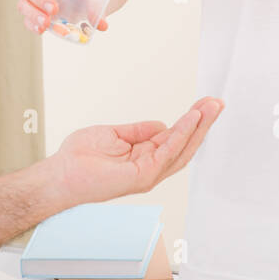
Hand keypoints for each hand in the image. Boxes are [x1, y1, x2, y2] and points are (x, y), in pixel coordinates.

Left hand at [44, 97, 223, 206]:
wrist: (61, 173)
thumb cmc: (80, 157)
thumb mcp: (114, 134)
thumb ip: (139, 131)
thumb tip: (162, 125)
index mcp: (144, 157)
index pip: (174, 138)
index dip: (190, 122)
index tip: (203, 105)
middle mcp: (151, 167)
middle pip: (185, 144)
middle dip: (202, 123)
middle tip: (217, 103)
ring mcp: (149, 173)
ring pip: (182, 148)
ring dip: (198, 126)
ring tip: (210, 107)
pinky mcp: (143, 175)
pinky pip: (168, 151)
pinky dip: (181, 133)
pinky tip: (191, 118)